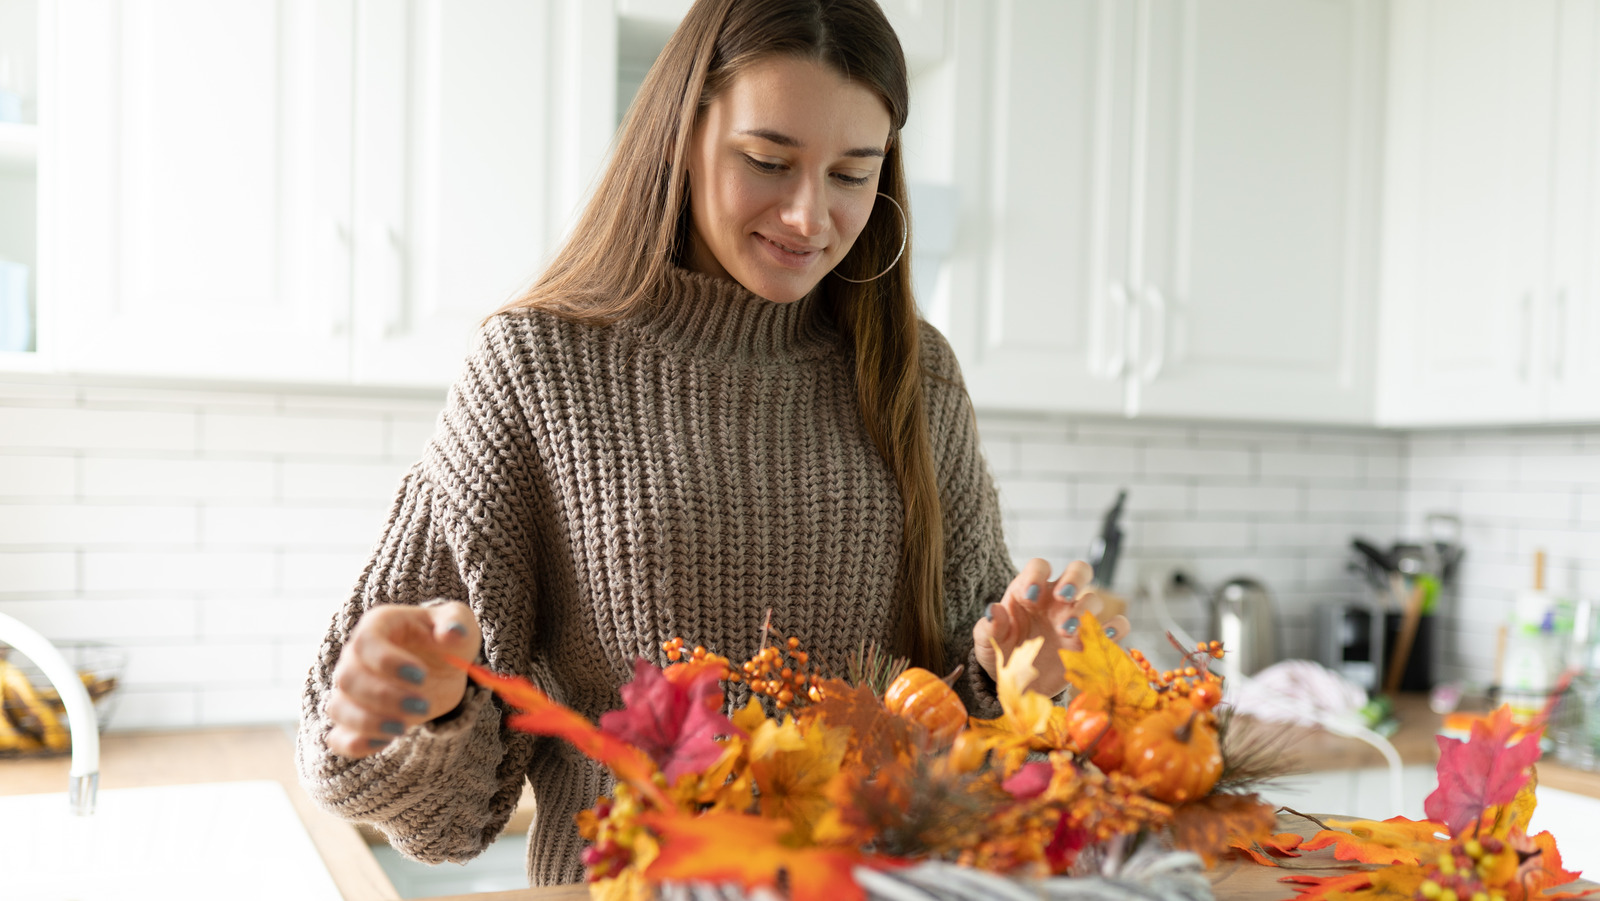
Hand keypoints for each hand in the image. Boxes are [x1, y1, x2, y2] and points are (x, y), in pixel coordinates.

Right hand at [323, 601, 481, 758]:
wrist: (440, 666)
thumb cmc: (446, 638)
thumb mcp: (458, 622)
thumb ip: (456, 623)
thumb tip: (452, 633)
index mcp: (378, 626)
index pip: (366, 642)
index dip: (388, 661)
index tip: (422, 676)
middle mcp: (355, 657)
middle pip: (348, 679)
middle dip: (384, 697)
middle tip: (422, 706)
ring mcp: (351, 690)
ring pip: (338, 708)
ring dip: (369, 723)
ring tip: (404, 728)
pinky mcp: (356, 720)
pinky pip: (338, 737)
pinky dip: (354, 745)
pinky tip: (384, 743)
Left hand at [972, 559, 1131, 697]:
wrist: (1019, 686)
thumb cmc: (1002, 654)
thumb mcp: (986, 644)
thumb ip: (988, 627)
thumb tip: (993, 611)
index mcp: (1031, 591)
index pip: (1039, 566)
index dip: (1036, 574)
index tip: (1029, 595)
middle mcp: (1058, 600)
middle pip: (1079, 570)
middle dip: (1074, 579)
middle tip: (1063, 596)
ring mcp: (1078, 619)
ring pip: (1094, 599)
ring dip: (1084, 611)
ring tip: (1066, 631)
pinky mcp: (1093, 641)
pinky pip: (1116, 626)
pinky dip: (1115, 628)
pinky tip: (1104, 636)